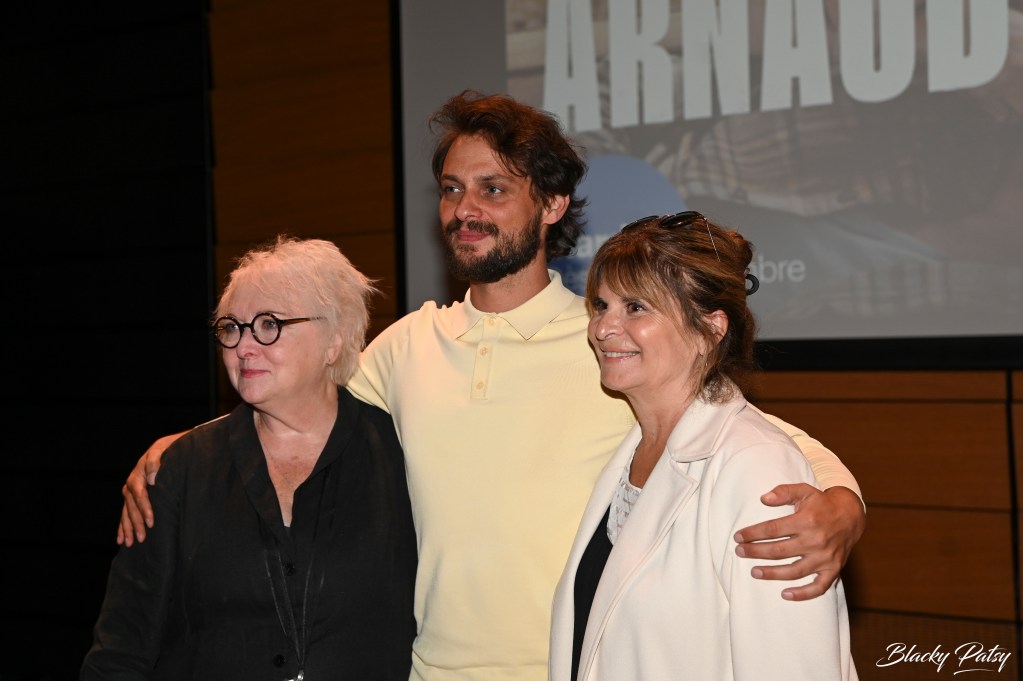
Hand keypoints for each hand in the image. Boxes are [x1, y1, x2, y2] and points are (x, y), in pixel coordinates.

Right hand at [116, 431, 185, 545]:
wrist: (164, 447)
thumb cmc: (166, 450)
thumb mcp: (161, 450)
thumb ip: (155, 462)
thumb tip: (151, 479)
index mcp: (137, 475)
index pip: (140, 496)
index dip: (145, 509)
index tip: (151, 522)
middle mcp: (131, 484)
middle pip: (131, 507)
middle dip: (136, 524)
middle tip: (141, 538)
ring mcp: (130, 491)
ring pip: (126, 513)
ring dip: (127, 528)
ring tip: (129, 543)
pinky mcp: (132, 496)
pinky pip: (125, 513)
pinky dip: (123, 526)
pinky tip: (121, 538)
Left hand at [733, 484, 864, 600]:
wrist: (851, 515)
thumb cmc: (821, 503)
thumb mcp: (804, 491)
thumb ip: (783, 492)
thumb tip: (763, 499)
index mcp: (807, 521)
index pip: (773, 529)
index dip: (753, 533)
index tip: (738, 537)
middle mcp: (816, 541)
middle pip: (779, 551)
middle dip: (755, 552)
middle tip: (739, 552)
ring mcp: (826, 558)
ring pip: (794, 571)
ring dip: (772, 574)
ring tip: (754, 572)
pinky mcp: (834, 569)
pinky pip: (819, 587)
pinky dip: (803, 594)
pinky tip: (785, 594)